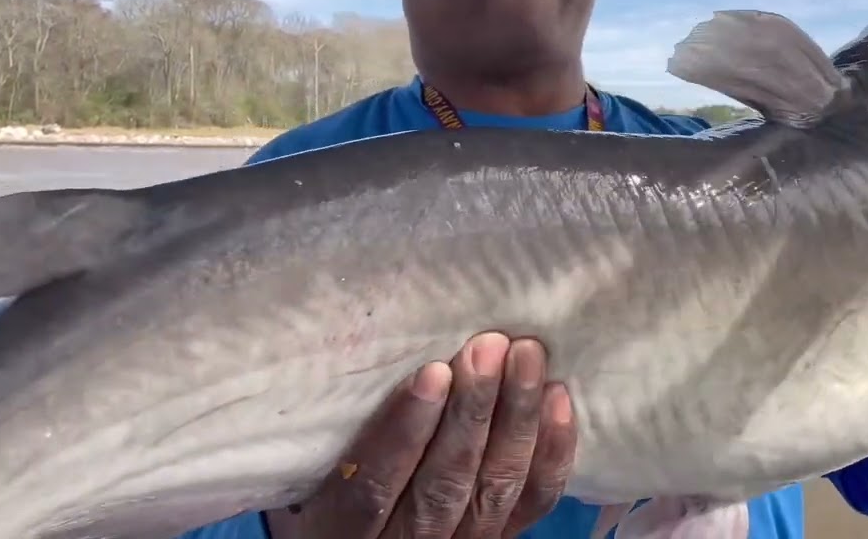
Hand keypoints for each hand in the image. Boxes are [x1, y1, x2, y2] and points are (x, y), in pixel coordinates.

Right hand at [266, 332, 576, 537]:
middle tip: (488, 348)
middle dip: (471, 411)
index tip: (432, 373)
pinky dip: (551, 451)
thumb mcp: (309, 480)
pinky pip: (535, 501)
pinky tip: (558, 399)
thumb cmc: (329, 498)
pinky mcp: (501, 537)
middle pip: (443, 484)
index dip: (404, 430)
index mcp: (345, 533)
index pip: (373, 487)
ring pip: (494, 487)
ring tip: (526, 357)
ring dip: (515, 418)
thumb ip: (336, 439)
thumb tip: (349, 356)